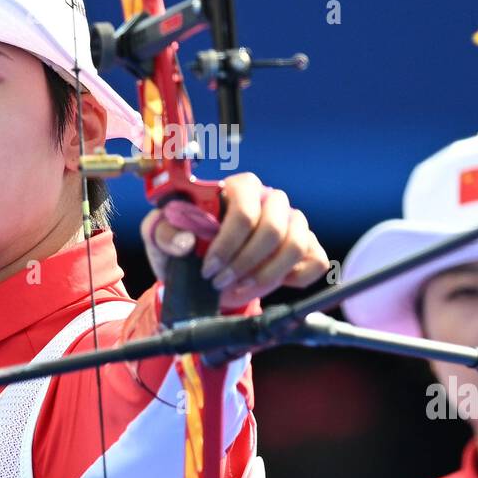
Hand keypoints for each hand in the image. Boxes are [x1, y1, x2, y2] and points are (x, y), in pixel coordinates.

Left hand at [141, 172, 330, 310]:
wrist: (205, 269)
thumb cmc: (185, 244)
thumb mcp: (163, 236)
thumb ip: (163, 231)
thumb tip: (184, 240)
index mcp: (239, 187)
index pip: (244, 211)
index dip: (227, 245)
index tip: (208, 268)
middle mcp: (271, 199)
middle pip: (274, 230)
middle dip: (245, 264)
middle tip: (221, 283)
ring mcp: (293, 221)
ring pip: (296, 247)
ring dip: (266, 277)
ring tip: (239, 290)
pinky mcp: (309, 245)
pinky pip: (314, 261)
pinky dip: (293, 279)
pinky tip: (266, 283)